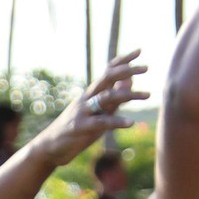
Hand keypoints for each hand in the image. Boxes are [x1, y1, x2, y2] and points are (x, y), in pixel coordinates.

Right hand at [25, 53, 149, 168]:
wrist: (51, 147)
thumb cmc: (77, 128)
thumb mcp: (99, 112)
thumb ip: (115, 98)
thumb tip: (130, 81)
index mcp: (92, 93)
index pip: (108, 70)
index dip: (123, 60)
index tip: (139, 51)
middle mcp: (87, 98)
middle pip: (107, 78)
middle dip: (126, 71)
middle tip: (146, 67)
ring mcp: (82, 111)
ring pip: (106, 97)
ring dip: (128, 94)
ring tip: (148, 95)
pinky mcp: (80, 127)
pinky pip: (101, 122)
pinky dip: (117, 121)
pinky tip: (131, 123)